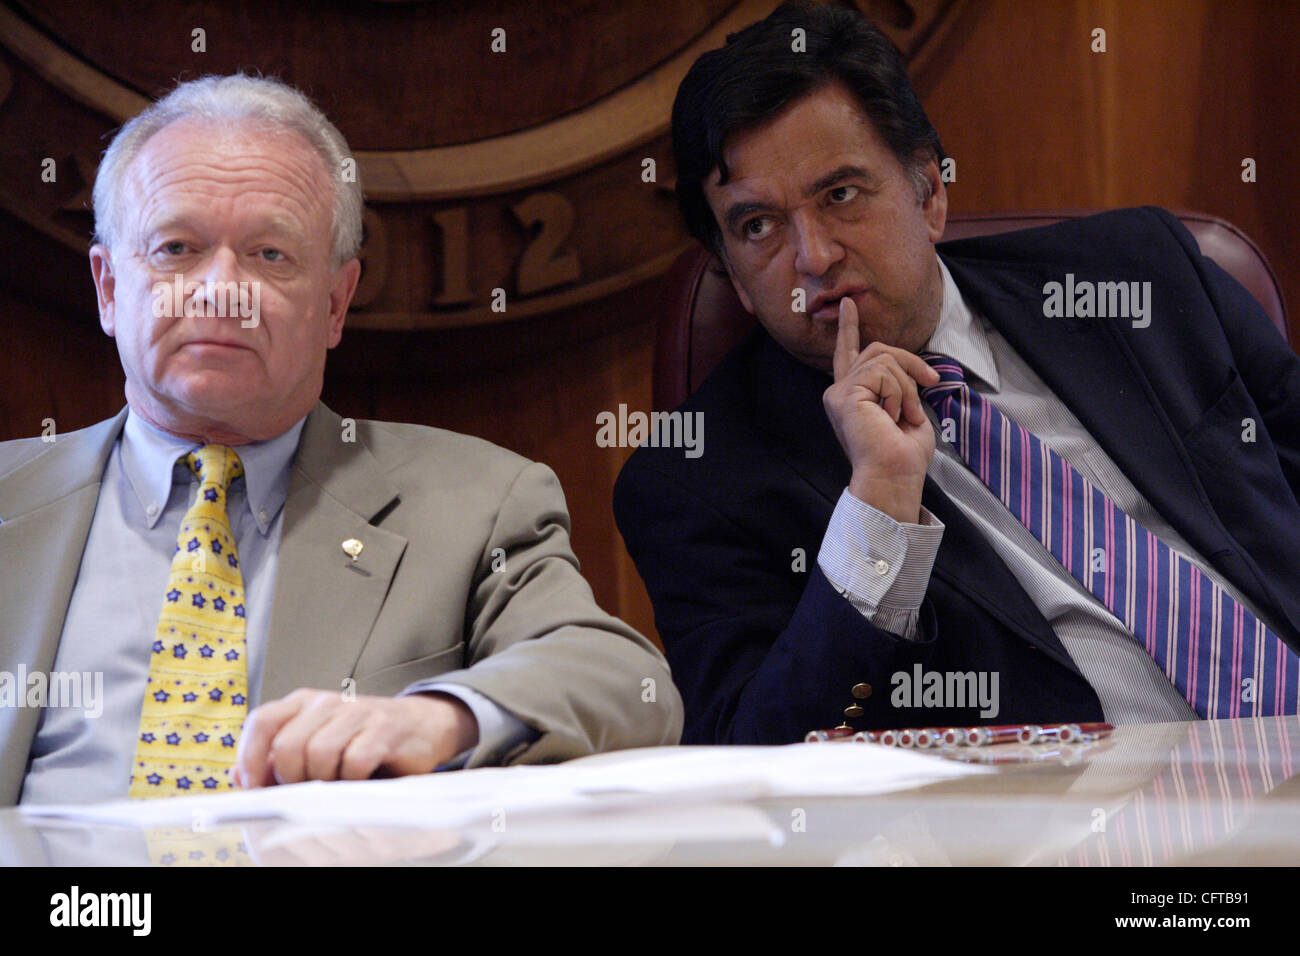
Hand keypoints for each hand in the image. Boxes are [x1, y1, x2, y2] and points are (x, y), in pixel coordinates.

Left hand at [233, 689, 479, 787]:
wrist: (421, 726)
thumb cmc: (361, 741)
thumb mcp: (317, 745)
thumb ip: (277, 760)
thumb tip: (238, 777)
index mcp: (304, 703)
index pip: (262, 722)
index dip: (250, 757)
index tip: (255, 788)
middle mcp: (327, 703)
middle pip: (288, 746)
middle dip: (292, 779)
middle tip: (307, 791)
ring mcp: (357, 713)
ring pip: (319, 754)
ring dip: (325, 781)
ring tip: (337, 784)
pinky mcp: (384, 729)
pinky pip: (354, 762)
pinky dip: (353, 780)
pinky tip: (360, 780)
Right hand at [822, 296, 938, 522]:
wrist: (894, 475)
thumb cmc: (903, 454)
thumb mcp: (908, 408)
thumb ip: (901, 383)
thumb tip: (912, 370)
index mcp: (853, 396)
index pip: (849, 354)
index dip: (848, 328)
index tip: (847, 305)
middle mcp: (839, 391)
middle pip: (879, 350)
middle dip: (910, 363)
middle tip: (929, 382)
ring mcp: (838, 392)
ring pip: (884, 359)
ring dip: (906, 386)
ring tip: (904, 415)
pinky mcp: (843, 394)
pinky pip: (881, 372)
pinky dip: (898, 392)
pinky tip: (891, 416)